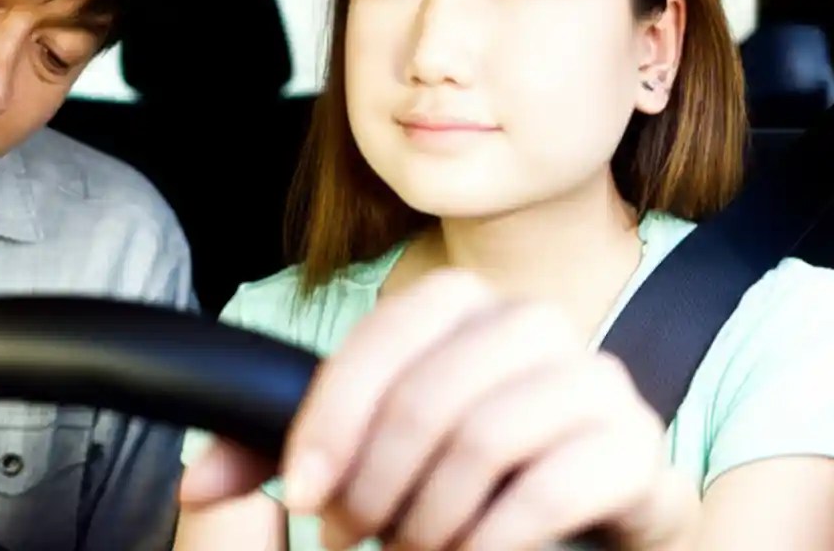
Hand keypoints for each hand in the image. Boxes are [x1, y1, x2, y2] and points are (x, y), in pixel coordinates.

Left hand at [181, 270, 699, 549]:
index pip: (386, 338)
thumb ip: (277, 456)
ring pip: (487, 435)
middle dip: (375, 477)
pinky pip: (553, 485)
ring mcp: (595, 380)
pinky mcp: (635, 447)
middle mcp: (533, 325)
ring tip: (411, 549)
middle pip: (432, 389)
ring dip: (429, 514)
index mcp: (464, 308)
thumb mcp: (361, 457)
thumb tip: (198, 481)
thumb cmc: (459, 480)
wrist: (582, 518)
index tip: (303, 491)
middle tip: (349, 536)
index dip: (334, 414)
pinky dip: (493, 537)